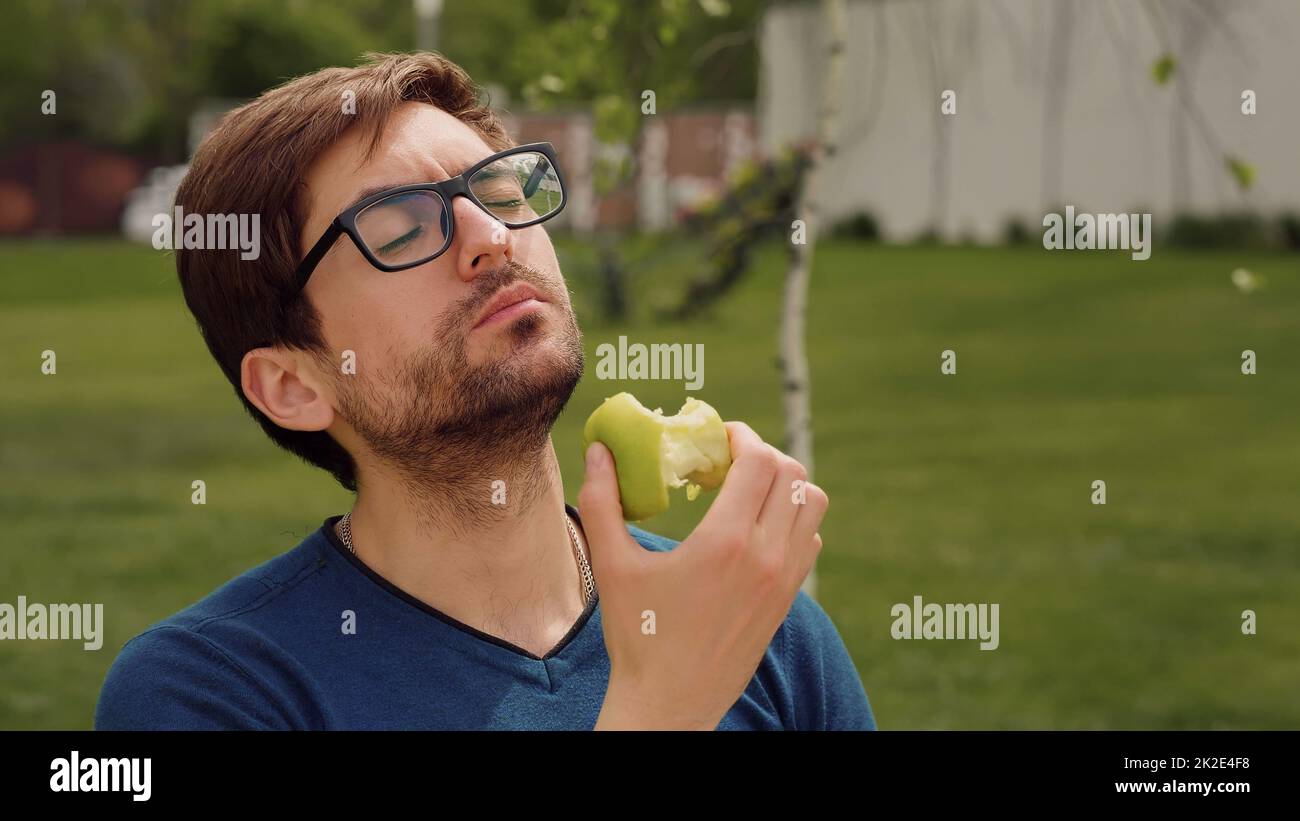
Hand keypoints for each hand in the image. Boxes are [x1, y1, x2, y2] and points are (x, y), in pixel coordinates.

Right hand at [580, 421, 826, 729]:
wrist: (670, 705)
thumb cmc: (637, 636)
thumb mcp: (612, 565)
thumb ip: (602, 501)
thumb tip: (598, 450)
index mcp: (726, 542)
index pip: (760, 461)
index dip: (741, 436)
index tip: (715, 436)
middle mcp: (767, 557)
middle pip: (793, 474)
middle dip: (761, 454)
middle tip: (726, 460)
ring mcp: (784, 580)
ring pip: (813, 505)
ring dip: (784, 485)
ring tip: (744, 490)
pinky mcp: (788, 599)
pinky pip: (810, 540)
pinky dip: (792, 520)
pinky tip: (753, 529)